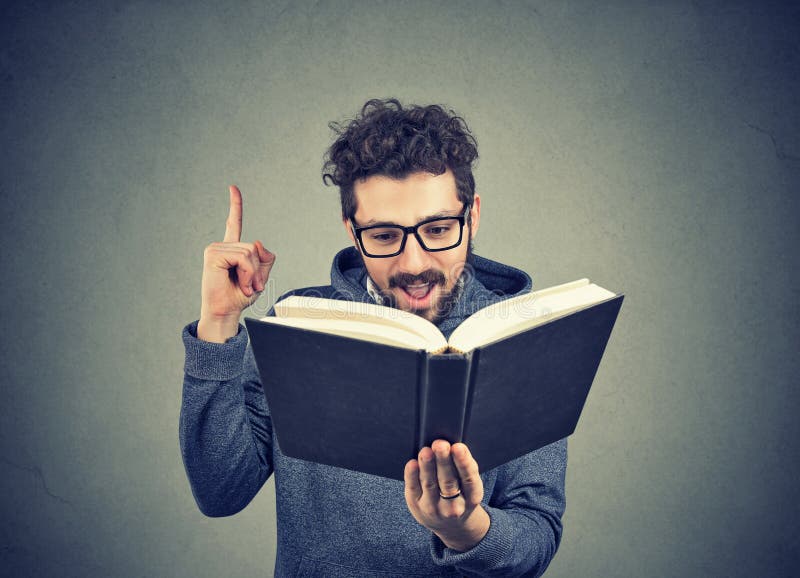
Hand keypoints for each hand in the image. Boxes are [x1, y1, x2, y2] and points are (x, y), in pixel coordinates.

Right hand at [197, 185, 275, 342]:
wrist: (225, 312)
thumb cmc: (239, 297)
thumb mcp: (260, 276)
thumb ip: (265, 258)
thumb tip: (257, 241)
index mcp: (231, 250)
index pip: (234, 224)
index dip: (235, 206)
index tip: (233, 188)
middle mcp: (221, 246)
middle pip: (253, 247)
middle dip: (258, 270)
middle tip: (252, 287)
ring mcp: (215, 249)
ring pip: (249, 252)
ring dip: (253, 274)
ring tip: (246, 287)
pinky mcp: (213, 255)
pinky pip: (243, 258)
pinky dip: (248, 273)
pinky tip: (241, 284)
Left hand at [404, 440, 489, 551]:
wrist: (450, 526)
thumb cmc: (460, 495)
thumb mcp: (469, 485)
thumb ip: (464, 465)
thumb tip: (452, 445)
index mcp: (472, 498)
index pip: (469, 479)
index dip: (464, 463)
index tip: (458, 447)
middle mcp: (453, 507)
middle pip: (448, 482)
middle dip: (443, 461)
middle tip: (440, 444)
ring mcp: (433, 508)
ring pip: (430, 484)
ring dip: (427, 466)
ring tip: (426, 451)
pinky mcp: (416, 506)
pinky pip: (413, 489)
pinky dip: (412, 475)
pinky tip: (412, 464)